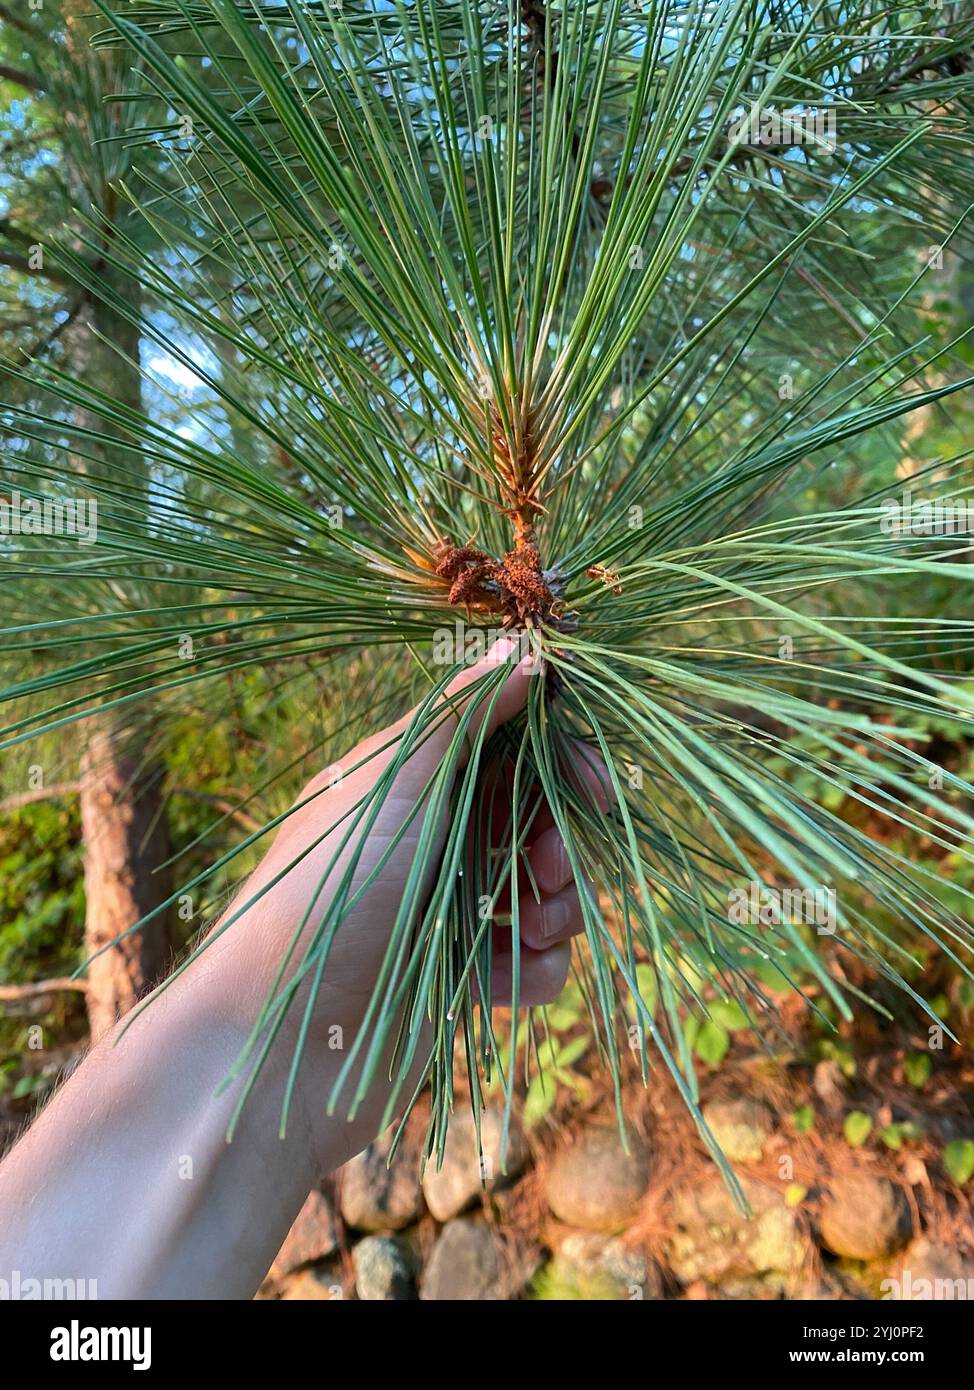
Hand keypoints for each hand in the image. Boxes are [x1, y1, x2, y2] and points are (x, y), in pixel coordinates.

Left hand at [206, 637, 606, 1159]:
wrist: (280, 1039)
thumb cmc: (329, 892)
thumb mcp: (396, 784)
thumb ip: (463, 713)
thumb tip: (523, 648)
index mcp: (409, 781)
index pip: (504, 748)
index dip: (556, 762)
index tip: (594, 786)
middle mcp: (429, 838)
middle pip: (531, 819)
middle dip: (558, 840)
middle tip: (553, 869)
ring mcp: (446, 908)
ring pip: (540, 889)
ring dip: (556, 905)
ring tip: (536, 928)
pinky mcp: (459, 977)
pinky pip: (530, 958)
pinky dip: (538, 964)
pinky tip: (518, 975)